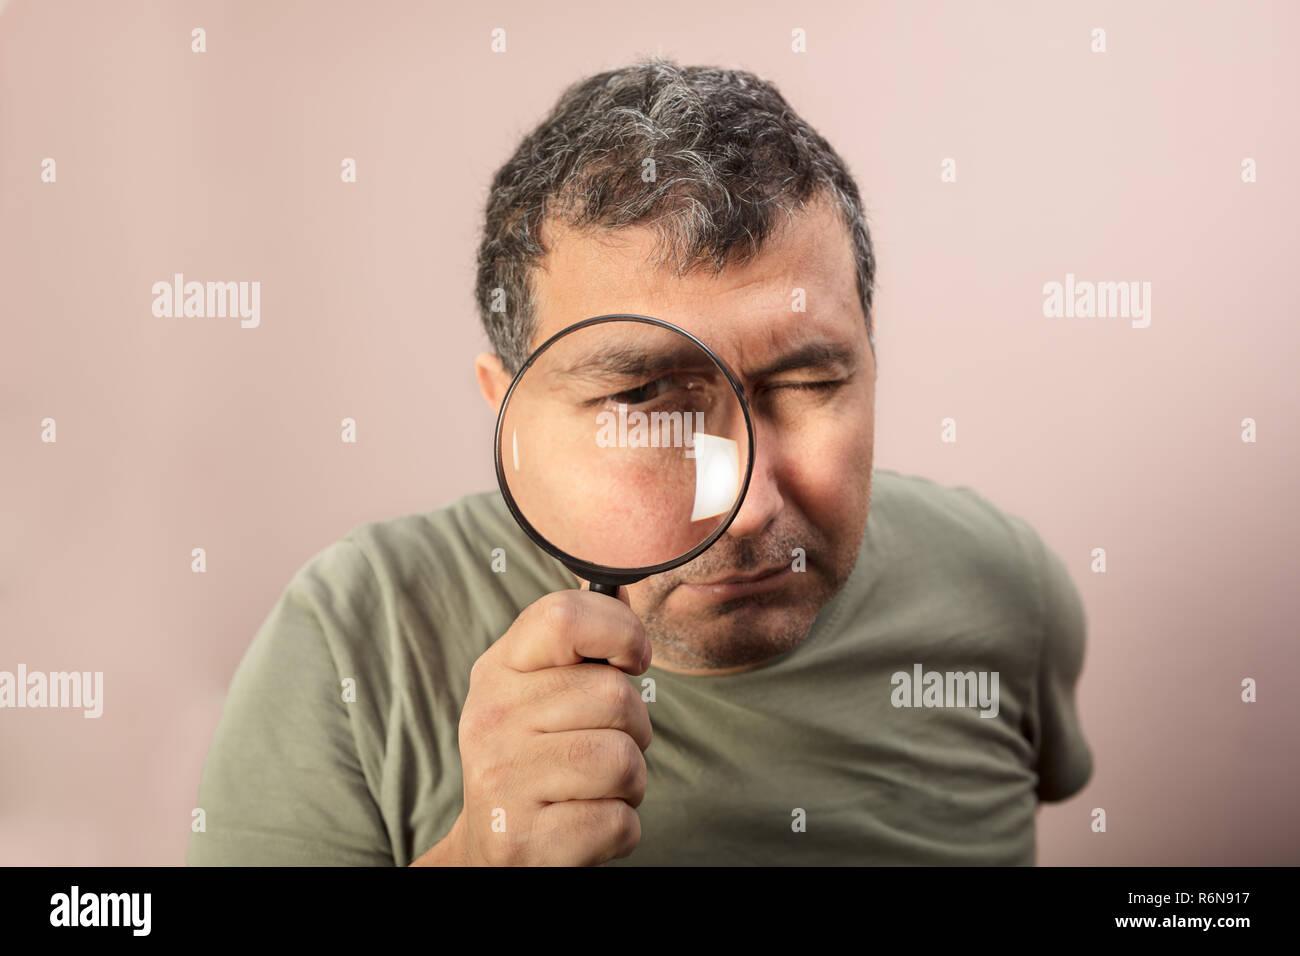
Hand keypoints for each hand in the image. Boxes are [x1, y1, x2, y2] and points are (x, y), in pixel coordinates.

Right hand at [438, 588, 651, 865]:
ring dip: (631, 781)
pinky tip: (585, 823)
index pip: (563, 616)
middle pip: (615, 696)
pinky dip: (620, 829)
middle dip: (635, 727)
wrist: (491, 849)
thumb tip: (621, 588)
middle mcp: (490, 719)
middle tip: (605, 744)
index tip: (633, 659)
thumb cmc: (533, 757)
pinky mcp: (526, 840)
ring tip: (596, 787)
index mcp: (498, 671)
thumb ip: (578, 641)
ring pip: (624, 760)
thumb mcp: (537, 691)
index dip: (620, 630)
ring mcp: (503, 780)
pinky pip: (619, 822)